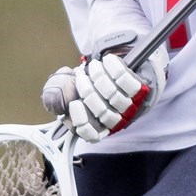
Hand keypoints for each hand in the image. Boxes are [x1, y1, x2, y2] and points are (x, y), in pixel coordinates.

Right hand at [40, 32, 167, 142]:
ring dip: (98, 77)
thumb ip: (56, 94)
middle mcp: (117, 120)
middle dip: (86, 89)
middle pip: (101, 111)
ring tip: (92, 66)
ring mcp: (130, 105)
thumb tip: (55, 103)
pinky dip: (114, 68)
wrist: (116, 64)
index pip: (91, 134)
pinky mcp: (140, 88)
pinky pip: (126, 80)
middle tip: (80, 75)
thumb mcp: (68, 86)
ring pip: (113, 95)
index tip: (74, 102)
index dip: (81, 120)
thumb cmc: (90, 80)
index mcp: (98, 125)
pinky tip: (106, 61)